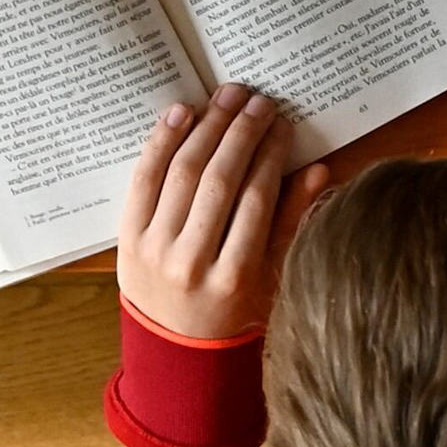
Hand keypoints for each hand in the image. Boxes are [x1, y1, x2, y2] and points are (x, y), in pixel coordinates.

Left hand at [116, 84, 327, 341]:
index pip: (256, 199)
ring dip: (206, 127)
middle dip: (241, 132)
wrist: (174, 349)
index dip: (271, 154)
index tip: (283, 123)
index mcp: (235, 277)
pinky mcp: (128, 238)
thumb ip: (291, 223)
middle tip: (258, 100)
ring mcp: (154, 249)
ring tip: (226, 97)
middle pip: (219, 179)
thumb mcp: (271, 277)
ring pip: (182, 173)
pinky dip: (161, 142)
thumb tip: (318, 170)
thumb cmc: (233, 313)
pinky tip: (182, 114)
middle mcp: (191, 263)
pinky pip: (144, 179)